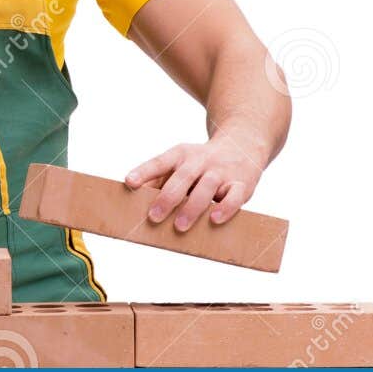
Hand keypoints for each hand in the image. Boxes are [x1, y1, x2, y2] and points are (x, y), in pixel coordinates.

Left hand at [124, 136, 264, 230]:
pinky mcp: (242, 184)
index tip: (130, 183)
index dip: (144, 172)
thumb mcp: (180, 162)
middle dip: (167, 197)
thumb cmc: (202, 163)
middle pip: (183, 176)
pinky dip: (225, 207)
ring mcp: (222, 171)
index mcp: (181, 154)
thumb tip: (132, 197)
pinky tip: (214, 218)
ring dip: (192, 206)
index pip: (160, 161)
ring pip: (207, 186)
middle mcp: (201, 160)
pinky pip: (234, 196)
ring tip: (179, 226)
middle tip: (154, 216)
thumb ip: (158, 178)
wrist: (242, 145)